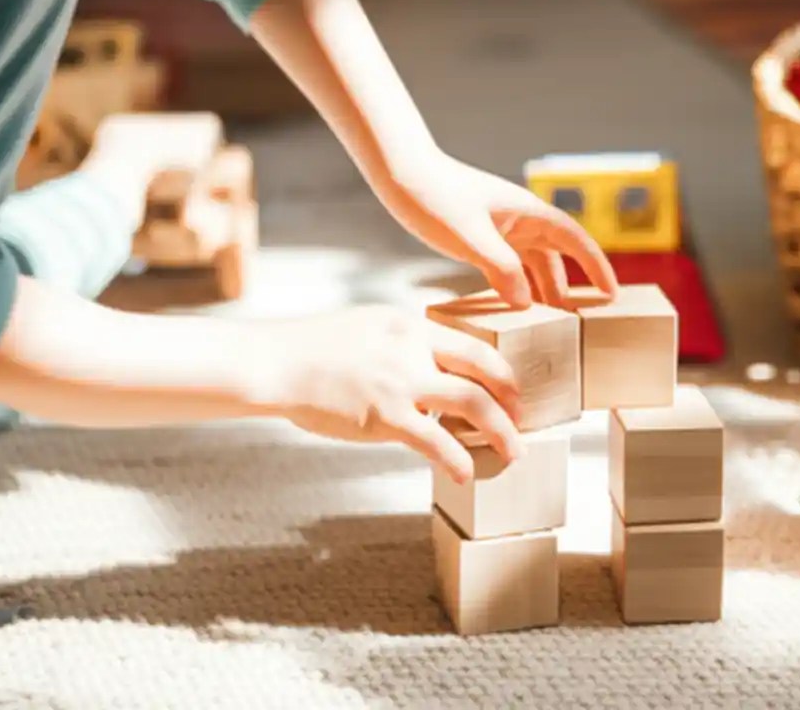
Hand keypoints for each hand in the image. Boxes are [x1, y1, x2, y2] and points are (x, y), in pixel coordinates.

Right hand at [262, 305, 521, 482]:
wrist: (275, 364)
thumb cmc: (312, 351)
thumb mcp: (366, 327)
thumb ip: (400, 343)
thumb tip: (424, 367)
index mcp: (409, 325)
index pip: (472, 343)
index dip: (500, 368)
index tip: (512, 387)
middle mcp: (413, 349)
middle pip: (483, 370)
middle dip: (512, 398)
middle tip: (524, 418)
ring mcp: (401, 382)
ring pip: (472, 404)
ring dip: (501, 431)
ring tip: (514, 452)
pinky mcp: (385, 416)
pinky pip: (435, 441)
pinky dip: (457, 460)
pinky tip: (465, 474)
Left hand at [387, 151, 618, 308]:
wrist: (400, 174)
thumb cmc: (434, 196)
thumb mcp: (469, 236)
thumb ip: (501, 269)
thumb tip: (526, 303)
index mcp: (528, 212)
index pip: (576, 240)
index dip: (597, 267)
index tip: (612, 295)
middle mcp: (520, 221)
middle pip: (557, 259)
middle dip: (570, 290)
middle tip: (580, 326)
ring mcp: (501, 230)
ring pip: (533, 266)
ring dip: (542, 293)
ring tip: (549, 326)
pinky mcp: (482, 239)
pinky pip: (510, 268)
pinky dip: (517, 289)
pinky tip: (512, 310)